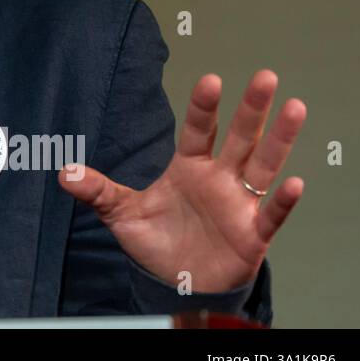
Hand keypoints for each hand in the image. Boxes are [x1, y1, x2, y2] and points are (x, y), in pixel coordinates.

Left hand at [58, 69, 306, 292]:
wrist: (176, 282)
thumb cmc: (156, 241)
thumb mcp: (121, 214)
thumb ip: (97, 191)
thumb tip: (63, 173)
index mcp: (189, 168)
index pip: (197, 131)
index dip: (203, 107)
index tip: (210, 80)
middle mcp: (219, 179)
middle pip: (239, 137)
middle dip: (252, 109)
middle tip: (266, 77)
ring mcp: (239, 204)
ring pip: (264, 166)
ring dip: (279, 140)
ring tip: (295, 108)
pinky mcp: (252, 234)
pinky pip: (271, 214)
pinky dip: (282, 201)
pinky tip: (296, 183)